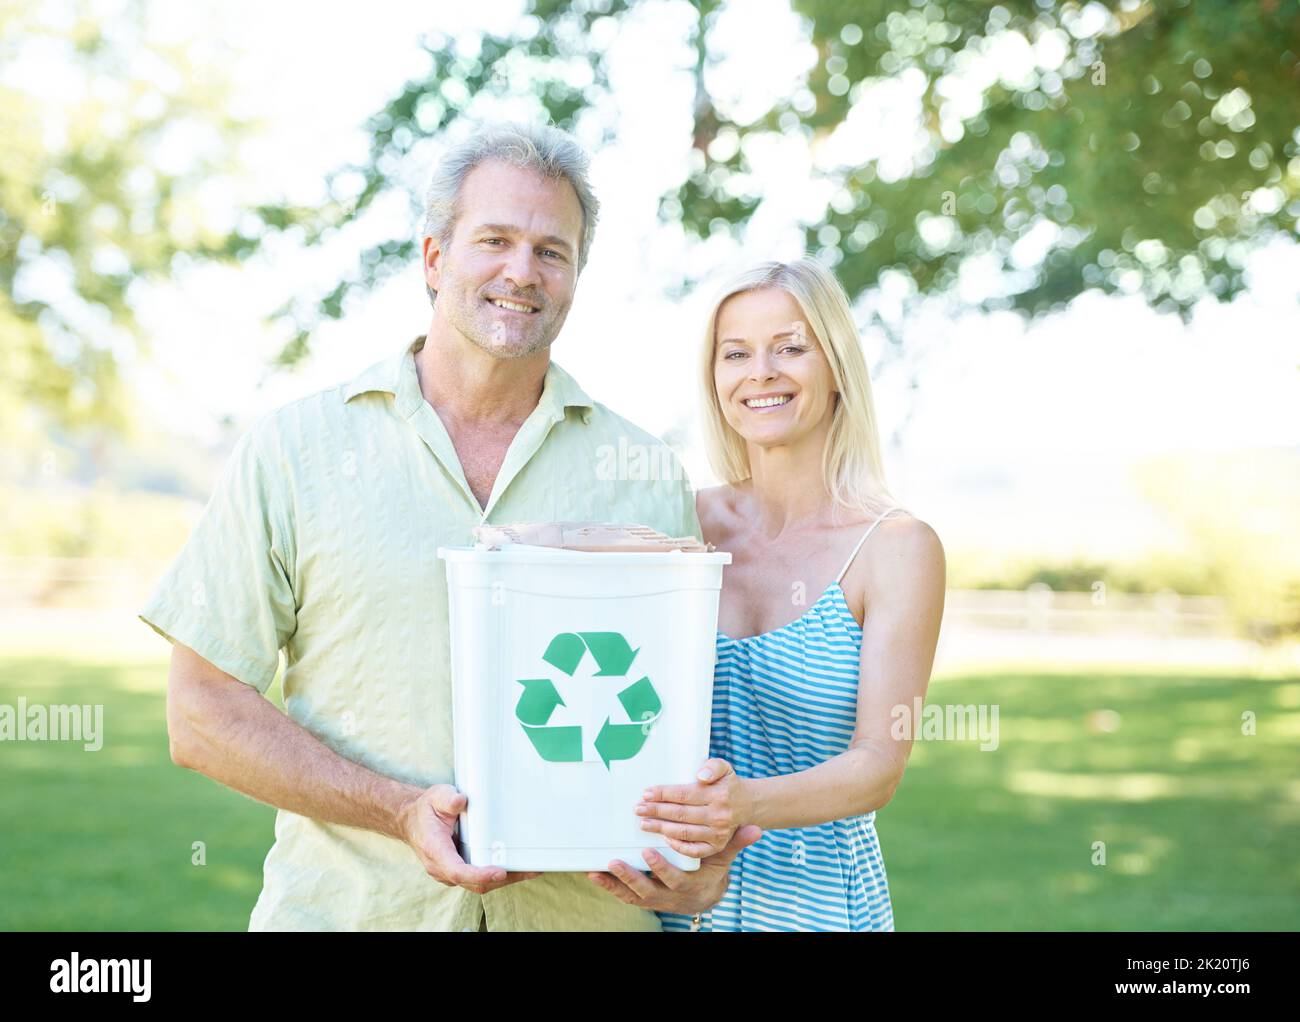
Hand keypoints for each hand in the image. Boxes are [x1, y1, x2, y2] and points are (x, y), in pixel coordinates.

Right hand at [399, 783, 541, 894]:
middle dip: (502, 880)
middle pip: (474, 883)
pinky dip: (497, 877)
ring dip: (504, 880)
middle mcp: (442, 867)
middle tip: (528, 871)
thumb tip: (461, 801)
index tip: (499, 872)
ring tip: (530, 871)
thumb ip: (447, 798)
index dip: (479, 874)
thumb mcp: (436, 796)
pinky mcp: (459, 871)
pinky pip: (478, 880)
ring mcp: (450, 872)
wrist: (413, 820)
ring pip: (478, 885)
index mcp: (436, 850)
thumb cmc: (426, 810)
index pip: (458, 871)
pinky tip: (516, 868)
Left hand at [587, 825, 762, 913]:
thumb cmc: (710, 873)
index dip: (661, 868)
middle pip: (647, 889)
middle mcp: (668, 896)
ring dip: (615, 883)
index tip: (649, 852)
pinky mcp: (642, 898)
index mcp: (687, 886)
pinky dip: (609, 886)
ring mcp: (653, 899)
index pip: (673, 879)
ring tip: (599, 870)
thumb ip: (735, 845)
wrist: (702, 898)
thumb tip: (755, 829)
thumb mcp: (722, 860)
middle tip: (616, 861)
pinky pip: (623, 894)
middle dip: (631, 877)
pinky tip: (593, 874)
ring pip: (632, 895)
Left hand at [636, 758, 751, 857]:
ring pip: (684, 832)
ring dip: (661, 828)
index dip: (663, 794)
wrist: (749, 806)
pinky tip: (665, 838)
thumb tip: (701, 776)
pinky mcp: (717, 846)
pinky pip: (695, 850)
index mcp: (719, 795)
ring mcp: (719, 834)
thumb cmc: (729, 785)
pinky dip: (679, 846)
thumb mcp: (725, 768)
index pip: (685, 794)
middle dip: (657, 811)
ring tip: (644, 823)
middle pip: (681, 814)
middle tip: (639, 809)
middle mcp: (719, 816)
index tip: (647, 793)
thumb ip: (713, 766)